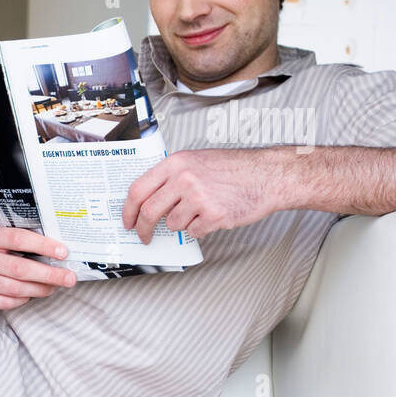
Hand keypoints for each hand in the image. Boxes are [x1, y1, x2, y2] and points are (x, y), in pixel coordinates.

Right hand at [0, 226, 76, 310]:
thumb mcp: (0, 237)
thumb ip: (22, 241)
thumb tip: (58, 252)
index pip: (18, 239)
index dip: (43, 245)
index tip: (63, 252)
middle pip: (19, 269)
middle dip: (48, 275)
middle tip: (69, 278)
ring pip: (15, 289)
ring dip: (39, 289)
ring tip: (53, 287)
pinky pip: (7, 302)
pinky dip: (24, 299)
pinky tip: (32, 294)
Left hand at [122, 148, 279, 242]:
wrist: (267, 175)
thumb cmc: (235, 168)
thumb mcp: (196, 161)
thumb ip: (171, 177)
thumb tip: (149, 200)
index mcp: (176, 163)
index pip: (138, 190)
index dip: (128, 210)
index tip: (127, 221)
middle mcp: (184, 179)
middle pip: (149, 211)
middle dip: (143, 229)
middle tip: (144, 236)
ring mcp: (199, 197)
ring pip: (173, 224)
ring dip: (181, 224)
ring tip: (199, 212)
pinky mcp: (213, 215)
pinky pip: (194, 231)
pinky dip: (200, 228)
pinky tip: (213, 215)